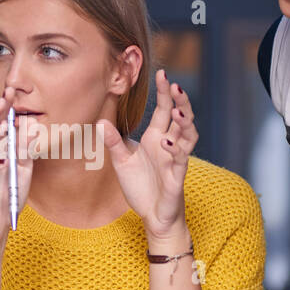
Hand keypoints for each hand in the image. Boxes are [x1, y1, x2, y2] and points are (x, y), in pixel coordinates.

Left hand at [99, 68, 195, 238]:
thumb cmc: (141, 188)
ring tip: (177, 110)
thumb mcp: (122, 162)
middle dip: (180, 101)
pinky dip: (175, 151)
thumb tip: (100, 122)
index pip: (164, 110)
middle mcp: (169, 146)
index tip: (162, 73)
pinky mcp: (176, 177)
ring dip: (184, 123)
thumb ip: (114, 142)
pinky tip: (167, 143)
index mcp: (156, 138)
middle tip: (175, 85)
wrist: (152, 216)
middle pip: (181, 118)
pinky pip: (180, 161)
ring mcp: (175, 161)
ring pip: (188, 136)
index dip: (164, 93)